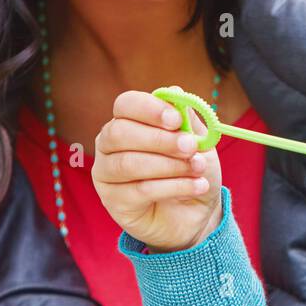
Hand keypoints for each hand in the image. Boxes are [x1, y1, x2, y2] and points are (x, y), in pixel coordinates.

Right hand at [92, 89, 223, 252]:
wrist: (197, 213)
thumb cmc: (192, 170)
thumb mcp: (199, 142)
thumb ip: (187, 120)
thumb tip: (176, 92)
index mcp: (127, 121)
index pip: (125, 105)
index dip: (149, 109)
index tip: (176, 120)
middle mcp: (109, 145)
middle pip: (120, 133)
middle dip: (160, 140)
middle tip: (190, 146)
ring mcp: (106, 174)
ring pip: (129, 164)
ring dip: (170, 165)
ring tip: (198, 169)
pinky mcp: (114, 202)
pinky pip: (141, 190)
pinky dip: (175, 186)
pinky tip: (197, 186)